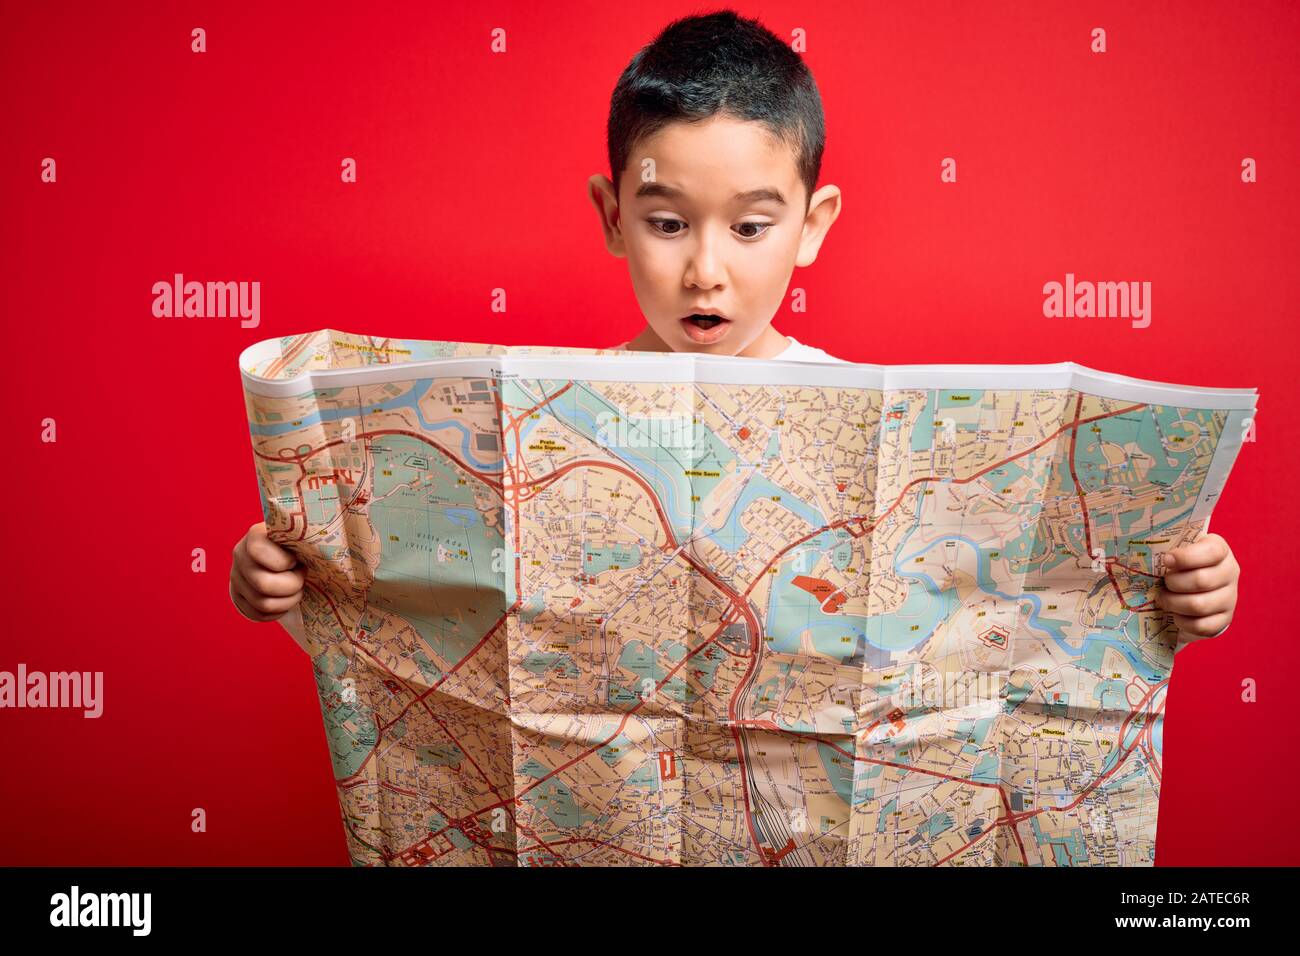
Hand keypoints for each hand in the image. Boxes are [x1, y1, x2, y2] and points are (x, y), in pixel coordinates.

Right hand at [230, 520, 305, 622]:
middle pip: (263, 584)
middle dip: (291, 585)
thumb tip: (342, 523)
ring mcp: (236, 578)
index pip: (259, 550)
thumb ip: (308, 534)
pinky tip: (286, 600)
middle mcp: (240, 556)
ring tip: (297, 589)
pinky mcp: (238, 597)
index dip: (283, 561)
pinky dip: (278, 611)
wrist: (277, 558)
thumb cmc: (297, 544)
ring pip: (263, 603)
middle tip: (301, 576)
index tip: (296, 559)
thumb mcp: (300, 535)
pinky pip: (258, 614)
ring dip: (288, 601)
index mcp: (256, 535)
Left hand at [1154, 531, 1238, 650]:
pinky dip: (1182, 622)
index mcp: (1218, 549)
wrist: (1190, 590)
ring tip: (1163, 599)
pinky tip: (1175, 615)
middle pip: (1201, 580)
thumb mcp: (1174, 551)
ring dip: (1173, 603)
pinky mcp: (1224, 619)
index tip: (1165, 560)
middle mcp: (1229, 572)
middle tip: (1162, 584)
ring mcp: (1229, 597)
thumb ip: (1162, 547)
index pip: (1212, 551)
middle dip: (1173, 584)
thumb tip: (1127, 545)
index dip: (1186, 557)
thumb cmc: (1176, 566)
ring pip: (1199, 605)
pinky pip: (1201, 626)